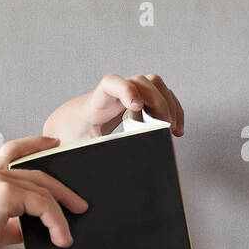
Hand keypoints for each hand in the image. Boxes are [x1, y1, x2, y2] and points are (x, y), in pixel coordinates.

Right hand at [0, 135, 89, 248]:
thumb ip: (16, 221)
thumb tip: (38, 225)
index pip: (12, 150)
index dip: (34, 143)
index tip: (53, 142)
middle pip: (37, 174)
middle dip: (63, 190)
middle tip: (79, 205)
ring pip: (43, 191)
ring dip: (61, 214)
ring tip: (67, 234)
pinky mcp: (5, 193)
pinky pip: (42, 204)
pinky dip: (55, 222)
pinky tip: (59, 236)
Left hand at [44, 72, 184, 141]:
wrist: (74, 122)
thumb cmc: (76, 132)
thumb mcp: (80, 145)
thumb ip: (93, 151)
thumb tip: (115, 166)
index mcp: (97, 101)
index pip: (110, 83)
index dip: (126, 90)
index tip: (137, 107)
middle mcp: (115, 92)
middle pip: (141, 82)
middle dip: (158, 102)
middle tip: (164, 126)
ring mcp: (129, 91)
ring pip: (155, 85)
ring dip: (170, 105)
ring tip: (173, 129)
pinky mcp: (139, 97)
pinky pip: (162, 95)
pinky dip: (172, 109)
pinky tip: (175, 128)